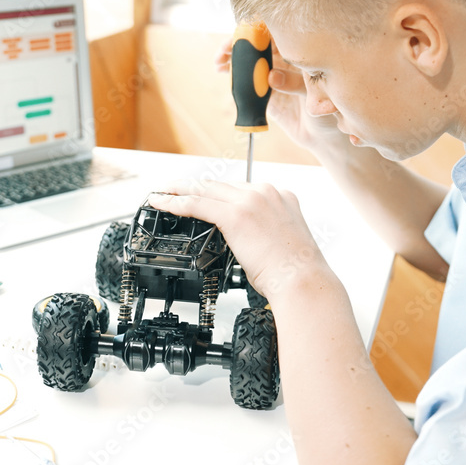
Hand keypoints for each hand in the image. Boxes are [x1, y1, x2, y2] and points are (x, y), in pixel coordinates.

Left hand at [148, 182, 335, 303]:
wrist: (303, 280)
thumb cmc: (295, 272)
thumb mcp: (282, 241)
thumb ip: (265, 231)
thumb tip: (247, 241)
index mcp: (280, 197)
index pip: (240, 188)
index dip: (216, 191)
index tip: (204, 194)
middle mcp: (266, 192)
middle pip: (219, 184)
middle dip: (194, 185)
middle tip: (174, 187)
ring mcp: (251, 201)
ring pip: (205, 189)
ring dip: (179, 190)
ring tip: (162, 192)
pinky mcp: (236, 215)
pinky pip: (198, 204)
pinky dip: (176, 202)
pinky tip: (162, 203)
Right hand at [215, 38, 347, 157]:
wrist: (324, 135)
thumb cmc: (329, 108)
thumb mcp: (318, 93)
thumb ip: (296, 84)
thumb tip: (272, 77)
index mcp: (300, 53)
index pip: (277, 34)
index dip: (259, 31)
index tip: (245, 34)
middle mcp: (285, 61)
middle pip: (258, 44)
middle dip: (240, 42)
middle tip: (226, 48)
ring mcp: (272, 76)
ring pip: (249, 60)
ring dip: (232, 56)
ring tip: (220, 61)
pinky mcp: (263, 92)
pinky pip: (245, 81)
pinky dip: (232, 74)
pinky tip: (222, 70)